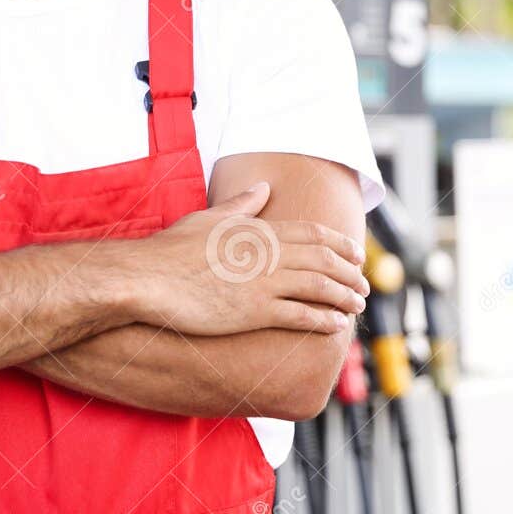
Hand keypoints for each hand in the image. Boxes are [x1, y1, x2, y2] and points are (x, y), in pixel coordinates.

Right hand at [127, 182, 369, 337]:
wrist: (147, 278)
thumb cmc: (171, 249)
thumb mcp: (209, 217)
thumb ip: (241, 204)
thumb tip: (262, 187)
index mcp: (260, 230)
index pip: (314, 234)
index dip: (340, 244)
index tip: (356, 254)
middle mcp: (269, 254)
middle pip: (325, 260)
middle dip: (350, 273)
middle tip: (365, 285)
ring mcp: (264, 282)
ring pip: (321, 287)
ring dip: (345, 297)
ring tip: (358, 306)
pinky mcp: (256, 311)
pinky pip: (301, 315)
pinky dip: (323, 319)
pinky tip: (336, 326)